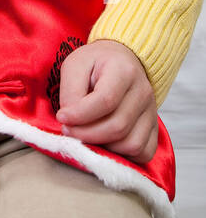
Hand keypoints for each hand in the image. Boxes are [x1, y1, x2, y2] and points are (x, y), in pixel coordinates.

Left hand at [55, 38, 158, 163]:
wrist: (121, 61)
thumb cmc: (95, 64)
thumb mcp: (76, 65)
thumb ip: (71, 92)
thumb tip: (70, 120)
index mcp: (124, 70)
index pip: (105, 101)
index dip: (80, 115)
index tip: (62, 117)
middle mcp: (143, 92)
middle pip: (118, 126)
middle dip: (87, 134)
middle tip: (68, 130)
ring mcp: (152, 112)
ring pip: (131, 144)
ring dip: (103, 147)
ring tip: (86, 135)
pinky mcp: (154, 127)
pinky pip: (143, 153)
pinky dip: (123, 155)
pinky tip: (105, 143)